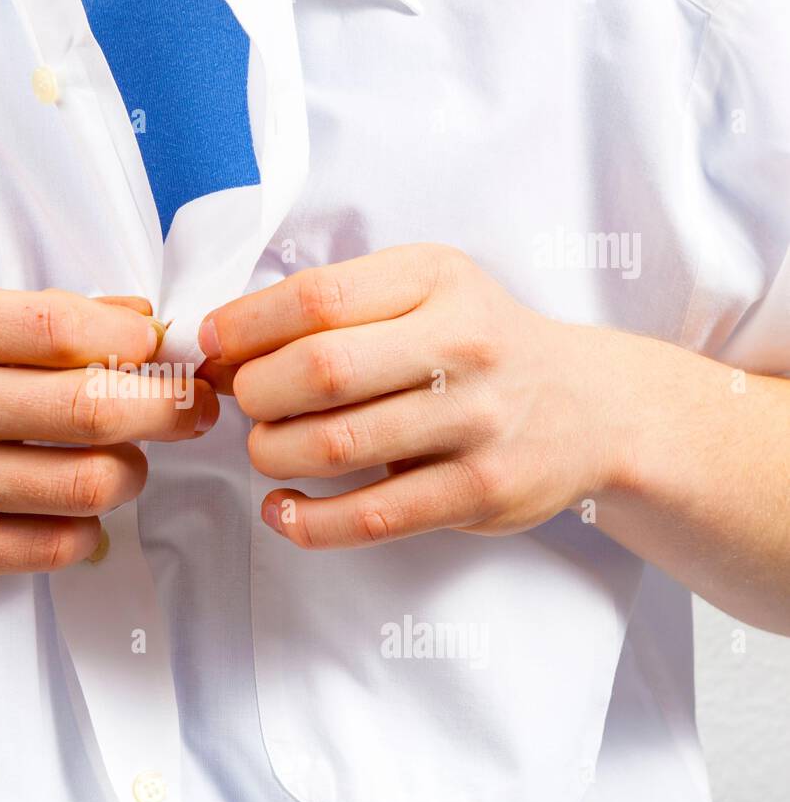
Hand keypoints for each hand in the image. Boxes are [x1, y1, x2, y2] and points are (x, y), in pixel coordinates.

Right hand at [0, 285, 216, 588]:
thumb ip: (21, 318)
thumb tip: (132, 312)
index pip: (70, 325)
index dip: (142, 339)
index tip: (164, 349)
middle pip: (97, 407)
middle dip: (171, 408)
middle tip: (193, 409)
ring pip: (88, 483)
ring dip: (130, 474)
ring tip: (123, 464)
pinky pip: (50, 547)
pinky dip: (87, 533)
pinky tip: (79, 517)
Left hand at [198, 244, 632, 548]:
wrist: (590, 407)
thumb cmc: (479, 344)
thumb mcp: (425, 290)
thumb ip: (338, 307)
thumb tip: (224, 343)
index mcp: (435, 279)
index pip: (317, 296)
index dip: (246, 324)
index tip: (212, 344)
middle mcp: (462, 344)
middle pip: (321, 370)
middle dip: (256, 392)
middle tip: (246, 402)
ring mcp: (475, 422)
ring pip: (337, 445)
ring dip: (274, 452)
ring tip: (268, 449)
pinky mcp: (478, 491)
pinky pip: (371, 516)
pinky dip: (308, 521)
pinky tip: (283, 510)